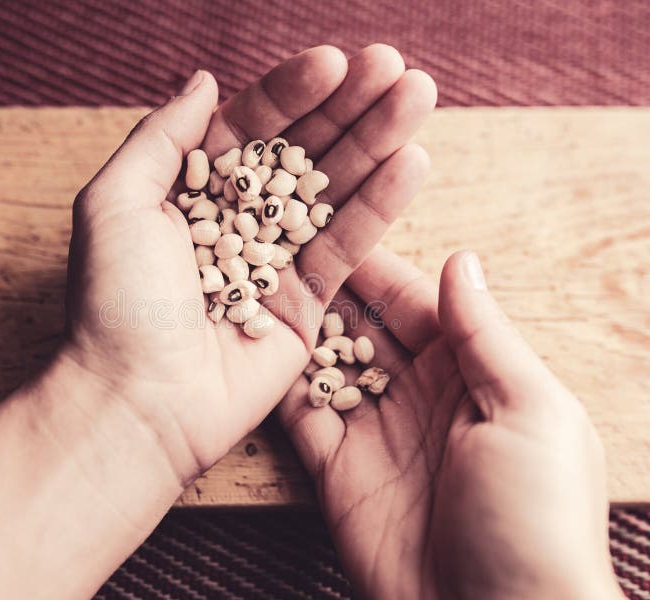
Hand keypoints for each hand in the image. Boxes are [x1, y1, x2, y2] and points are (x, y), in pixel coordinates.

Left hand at [61, 45, 436, 484]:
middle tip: (394, 66)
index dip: (292, 92)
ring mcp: (275, 261)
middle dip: (348, 107)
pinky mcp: (306, 304)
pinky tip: (413, 162)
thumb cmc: (115, 303)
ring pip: (333, 191)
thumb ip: (162, 138)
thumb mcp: (115, 203)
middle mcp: (237, 221)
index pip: (251, 128)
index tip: (335, 60)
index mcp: (191, 192)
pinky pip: (347, 247)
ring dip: (376, 143)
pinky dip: (380, 206)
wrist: (138, 401)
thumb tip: (206, 81)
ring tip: (418, 95)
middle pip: (301, 152)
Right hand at [280, 248, 623, 599]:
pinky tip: (250, 351)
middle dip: (326, 290)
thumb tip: (462, 259)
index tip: (333, 222)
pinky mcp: (337, 471)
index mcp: (470, 371)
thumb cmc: (537, 517)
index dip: (374, 263)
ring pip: (325, 364)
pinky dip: (277, 389)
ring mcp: (373, 431)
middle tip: (278, 246)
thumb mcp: (529, 411)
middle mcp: (417, 394)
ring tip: (254, 284)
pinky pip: (301, 419)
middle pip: (362, 325)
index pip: (412, 301)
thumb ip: (485, 335)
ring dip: (295, 331)